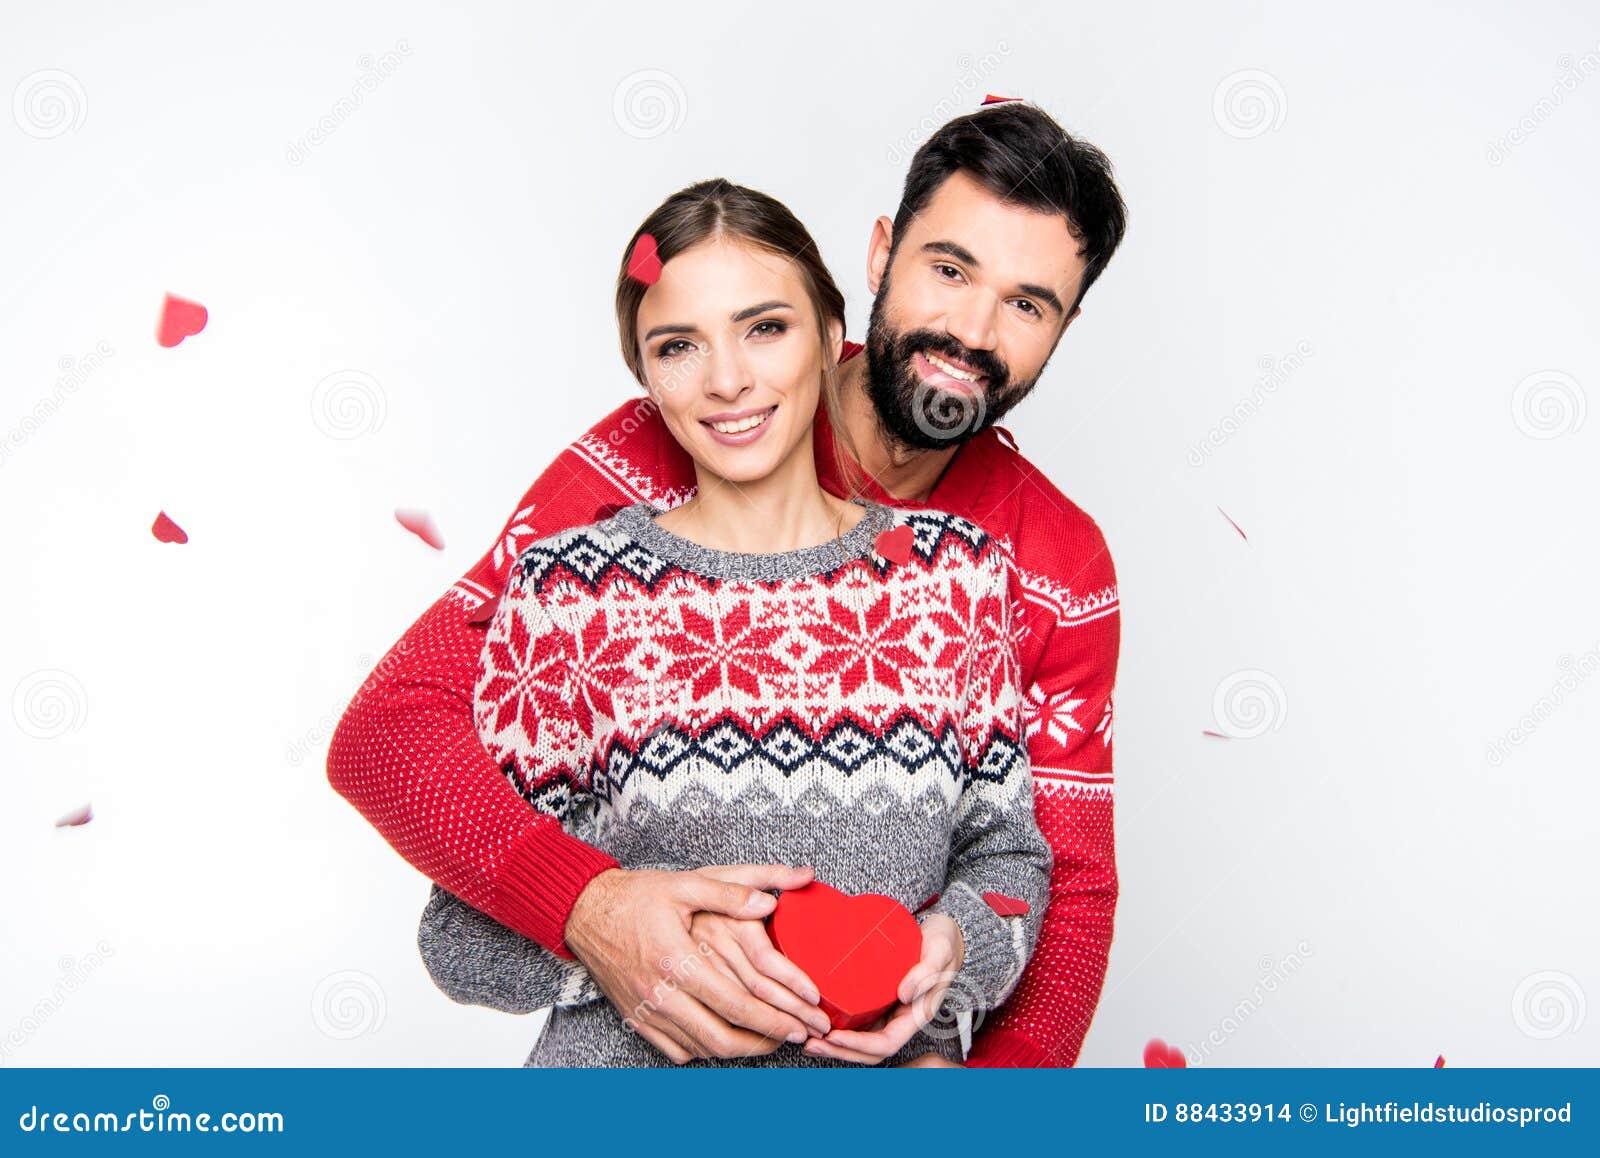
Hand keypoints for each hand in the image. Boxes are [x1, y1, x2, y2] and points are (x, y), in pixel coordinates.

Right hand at [564, 862, 821, 1062]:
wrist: (585, 912)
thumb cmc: (635, 897)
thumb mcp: (685, 884)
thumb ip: (730, 893)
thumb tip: (769, 902)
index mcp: (678, 961)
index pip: (736, 1005)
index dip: (774, 1019)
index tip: (800, 1023)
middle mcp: (662, 994)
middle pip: (723, 1038)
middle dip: (764, 1042)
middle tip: (792, 1037)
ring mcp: (647, 1011)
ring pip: (702, 1049)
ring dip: (739, 1049)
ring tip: (768, 1039)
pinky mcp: (637, 1019)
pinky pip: (677, 1050)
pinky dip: (705, 1050)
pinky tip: (724, 1036)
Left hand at [803, 912, 964, 1064]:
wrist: (944, 932)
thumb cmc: (944, 941)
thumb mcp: (939, 951)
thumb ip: (927, 972)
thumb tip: (905, 994)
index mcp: (916, 1015)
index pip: (886, 1044)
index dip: (859, 1045)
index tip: (833, 1036)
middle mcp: (901, 1020)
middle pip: (869, 1051)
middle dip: (839, 1051)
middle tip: (810, 1042)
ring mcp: (889, 1013)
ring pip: (861, 1041)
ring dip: (835, 1046)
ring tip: (807, 1039)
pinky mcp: (879, 1002)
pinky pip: (858, 1023)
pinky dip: (838, 1028)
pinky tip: (817, 1020)